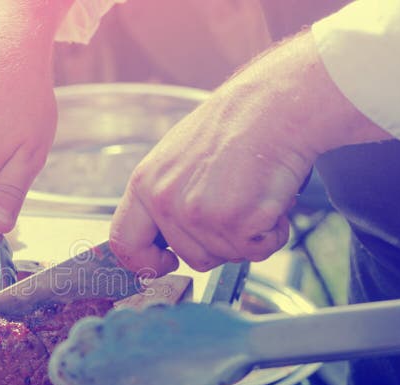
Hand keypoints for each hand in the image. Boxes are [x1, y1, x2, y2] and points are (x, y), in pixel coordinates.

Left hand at [110, 30, 388, 274]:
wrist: (274, 106)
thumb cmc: (232, 130)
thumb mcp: (176, 161)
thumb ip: (163, 200)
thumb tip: (160, 243)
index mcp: (144, 184)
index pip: (125, 242)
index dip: (146, 262)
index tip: (167, 262)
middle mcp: (164, 201)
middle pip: (191, 258)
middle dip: (220, 242)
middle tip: (237, 204)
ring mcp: (197, 214)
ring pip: (226, 256)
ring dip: (248, 235)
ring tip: (254, 193)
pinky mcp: (233, 221)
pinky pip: (257, 251)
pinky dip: (273, 233)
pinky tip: (271, 200)